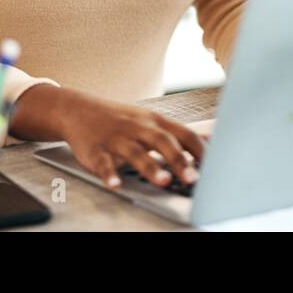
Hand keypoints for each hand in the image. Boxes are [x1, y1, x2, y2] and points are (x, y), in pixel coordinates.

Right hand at [53, 89, 206, 189]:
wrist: (77, 109)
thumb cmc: (119, 118)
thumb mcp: (151, 120)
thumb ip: (179, 132)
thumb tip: (210, 138)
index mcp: (154, 122)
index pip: (183, 133)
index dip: (200, 150)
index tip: (215, 167)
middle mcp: (138, 128)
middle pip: (162, 141)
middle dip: (179, 159)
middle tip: (193, 178)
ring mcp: (116, 139)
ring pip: (135, 152)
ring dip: (150, 167)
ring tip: (163, 181)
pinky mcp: (96, 150)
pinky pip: (103, 163)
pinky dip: (109, 174)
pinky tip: (116, 184)